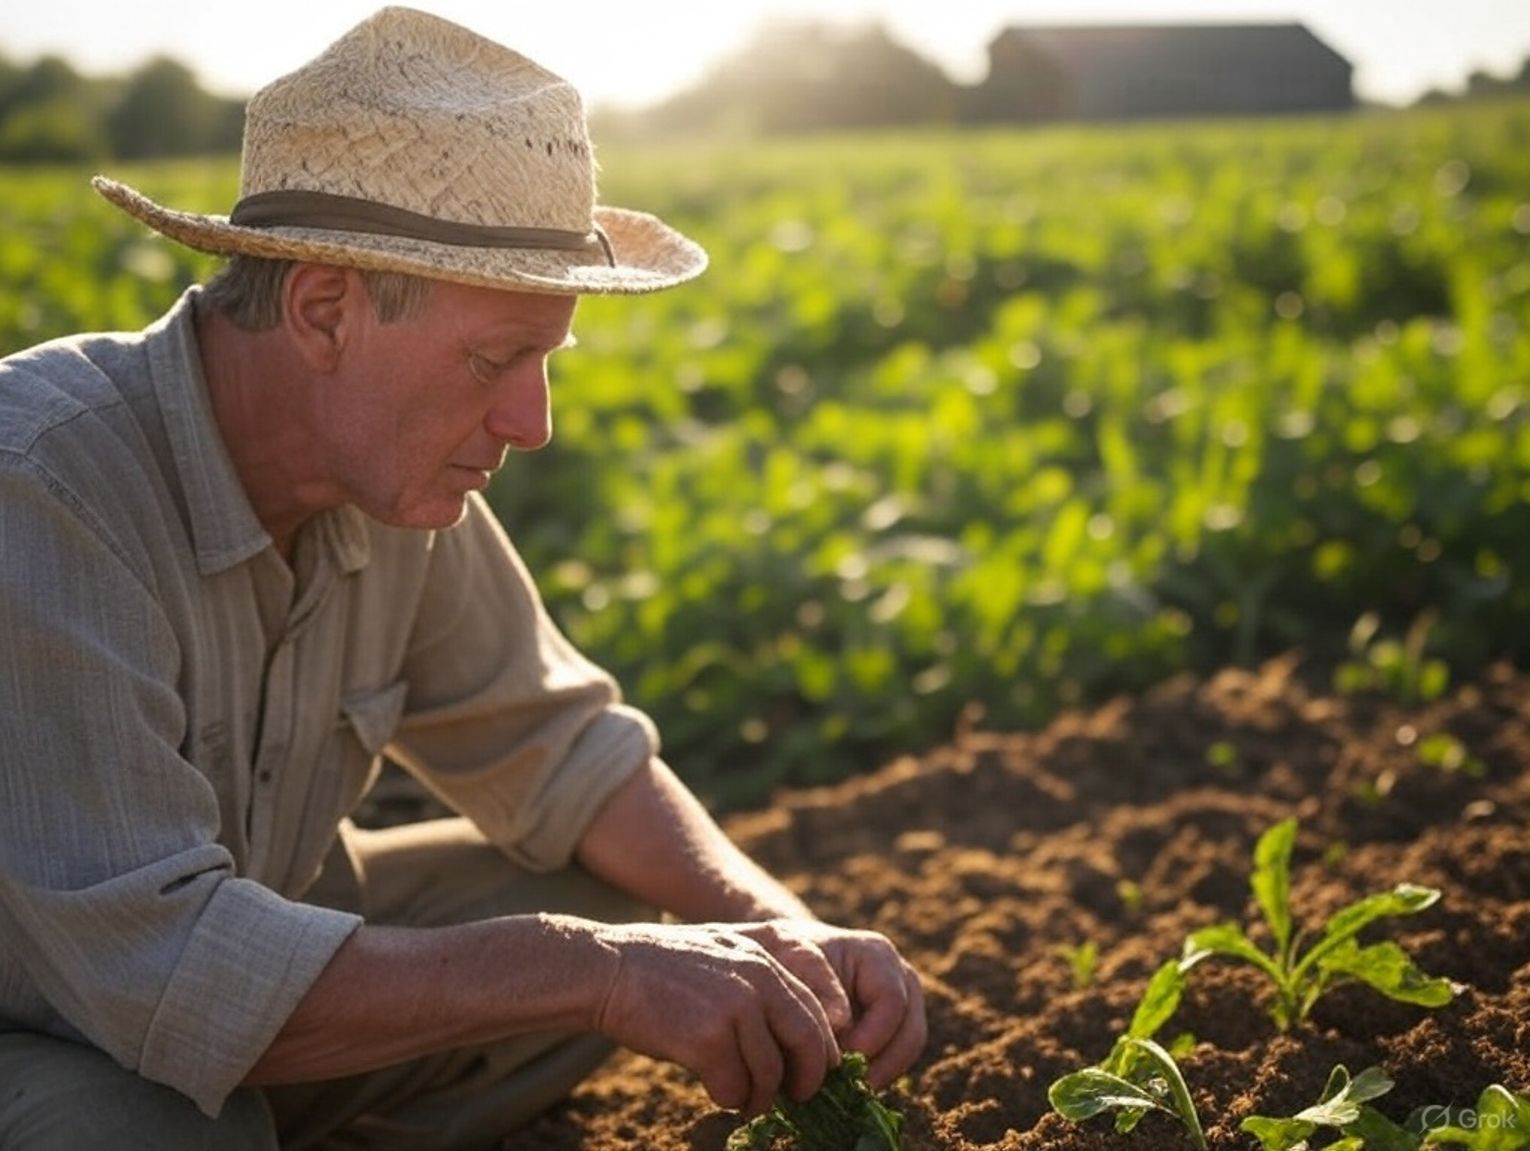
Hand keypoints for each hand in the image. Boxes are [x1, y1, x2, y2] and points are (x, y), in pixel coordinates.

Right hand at [591, 922, 840, 1115]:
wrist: (606, 968)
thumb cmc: (660, 967)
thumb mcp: (720, 951)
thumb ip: (758, 979)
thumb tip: (791, 1032)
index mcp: (763, 958)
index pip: (814, 1010)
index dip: (821, 1049)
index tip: (814, 1071)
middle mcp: (756, 980)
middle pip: (807, 1042)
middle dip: (806, 1079)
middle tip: (796, 1097)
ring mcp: (733, 1008)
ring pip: (769, 1074)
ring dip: (759, 1097)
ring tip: (744, 1099)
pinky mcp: (706, 1039)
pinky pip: (733, 1088)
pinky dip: (728, 1098)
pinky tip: (714, 1090)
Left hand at [734, 919, 925, 1087]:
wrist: (786, 961)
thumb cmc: (788, 958)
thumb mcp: (793, 962)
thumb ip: (817, 987)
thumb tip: (841, 1025)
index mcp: (877, 955)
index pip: (892, 1002)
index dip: (871, 1035)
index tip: (840, 1055)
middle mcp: (900, 979)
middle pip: (911, 1031)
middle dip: (881, 1063)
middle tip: (846, 1084)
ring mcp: (902, 1005)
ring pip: (908, 1051)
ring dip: (880, 1073)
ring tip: (844, 1087)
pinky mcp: (894, 1030)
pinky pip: (897, 1061)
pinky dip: (875, 1075)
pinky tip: (845, 1084)